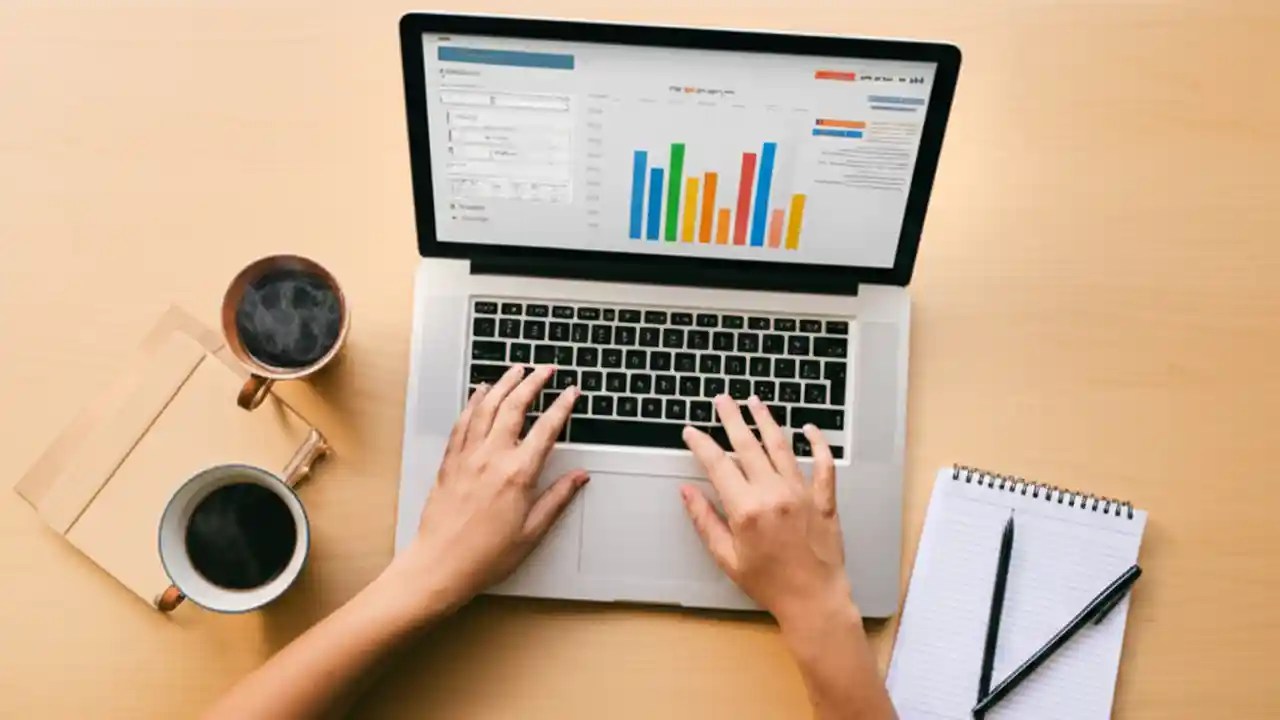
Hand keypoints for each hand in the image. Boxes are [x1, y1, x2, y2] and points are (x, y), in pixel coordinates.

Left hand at [378, 365, 586, 618]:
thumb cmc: (485, 555)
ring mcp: (468, 456)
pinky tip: (480, 393)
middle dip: (533, 382)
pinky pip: (463, 422)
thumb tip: (579, 478)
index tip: (571, 392)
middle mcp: (492, 458)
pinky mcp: (450, 461)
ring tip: (516, 370)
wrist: (440, 565)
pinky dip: (474, 402)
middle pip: (515, 406)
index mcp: (518, 474)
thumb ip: (557, 498)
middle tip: (546, 370)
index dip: (562, 406)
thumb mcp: (532, 531)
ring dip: (503, 384)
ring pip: (487, 407)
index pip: (547, 428)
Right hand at [680, 395, 850, 625]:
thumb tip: (687, 493)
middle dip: (732, 418)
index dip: (701, 444)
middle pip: (748, 445)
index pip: (717, 464)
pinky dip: (817, 443)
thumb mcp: (726, 557)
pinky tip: (809, 428)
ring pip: (781, 446)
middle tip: (723, 400)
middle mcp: (773, 493)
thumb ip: (705, 521)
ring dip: (766, 421)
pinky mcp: (823, 499)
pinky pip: (823, 464)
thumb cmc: (769, 584)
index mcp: (746, 509)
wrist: (813, 599)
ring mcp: (801, 493)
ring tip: (755, 402)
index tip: (691, 432)